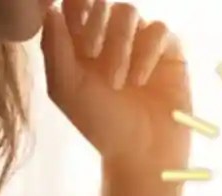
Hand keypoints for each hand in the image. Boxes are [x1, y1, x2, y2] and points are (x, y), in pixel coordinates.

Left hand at [41, 1, 191, 172]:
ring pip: (129, 12)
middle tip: (91, 58)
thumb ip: (54, 47)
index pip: (76, 4)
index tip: (72, 32)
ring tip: (118, 80)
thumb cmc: (102, 125)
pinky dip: (147, 52)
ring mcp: (141, 42)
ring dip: (119, 43)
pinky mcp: (169, 52)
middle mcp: (111, 38)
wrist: (143, 154)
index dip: (74, 7)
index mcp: (82, 43)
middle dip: (95, 29)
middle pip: (102, 3)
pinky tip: (140, 81)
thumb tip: (52, 8)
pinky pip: (159, 31)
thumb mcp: (66, 89)